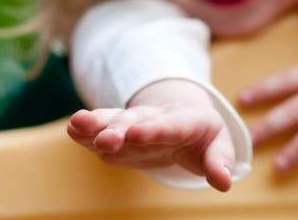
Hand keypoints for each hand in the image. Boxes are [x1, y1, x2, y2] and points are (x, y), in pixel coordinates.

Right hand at [66, 79, 234, 191]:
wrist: (182, 118)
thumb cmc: (203, 137)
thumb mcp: (218, 147)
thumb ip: (220, 163)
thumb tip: (224, 181)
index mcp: (186, 119)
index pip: (170, 126)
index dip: (154, 130)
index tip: (136, 134)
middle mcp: (156, 117)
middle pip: (137, 121)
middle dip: (121, 129)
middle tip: (106, 139)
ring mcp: (134, 123)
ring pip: (116, 120)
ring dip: (98, 124)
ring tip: (78, 124)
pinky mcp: (118, 132)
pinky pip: (102, 127)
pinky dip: (87, 129)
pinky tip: (73, 128)